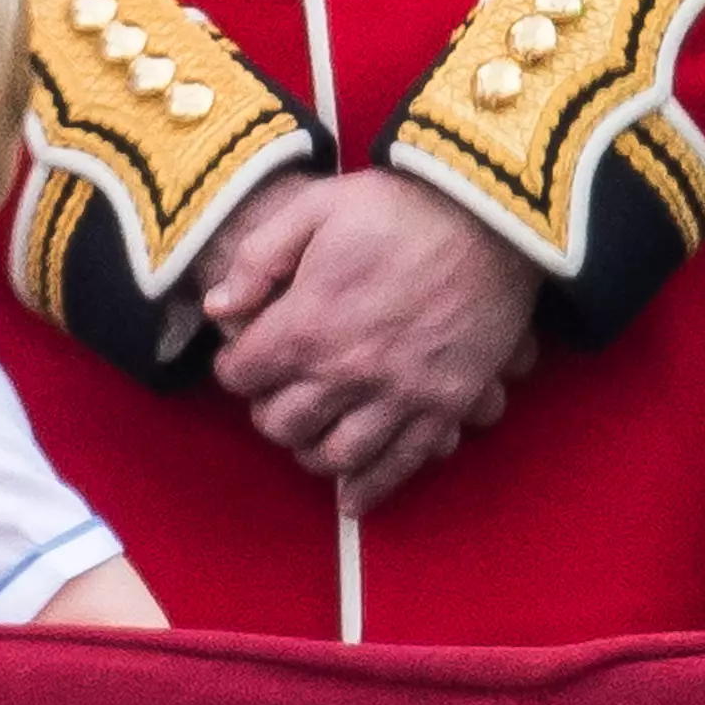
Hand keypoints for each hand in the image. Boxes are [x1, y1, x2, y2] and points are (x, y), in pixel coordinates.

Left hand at [211, 171, 540, 516]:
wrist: (490, 220)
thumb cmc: (397, 208)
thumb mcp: (314, 207)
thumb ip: (257, 259)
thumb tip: (215, 307)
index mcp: (308, 323)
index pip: (243, 375)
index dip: (234, 367)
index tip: (242, 357)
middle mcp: (348, 372)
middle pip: (282, 423)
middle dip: (266, 411)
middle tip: (273, 393)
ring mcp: (400, 396)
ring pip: (334, 456)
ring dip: (310, 451)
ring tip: (309, 432)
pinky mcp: (445, 407)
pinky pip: (400, 466)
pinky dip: (370, 489)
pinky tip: (351, 497)